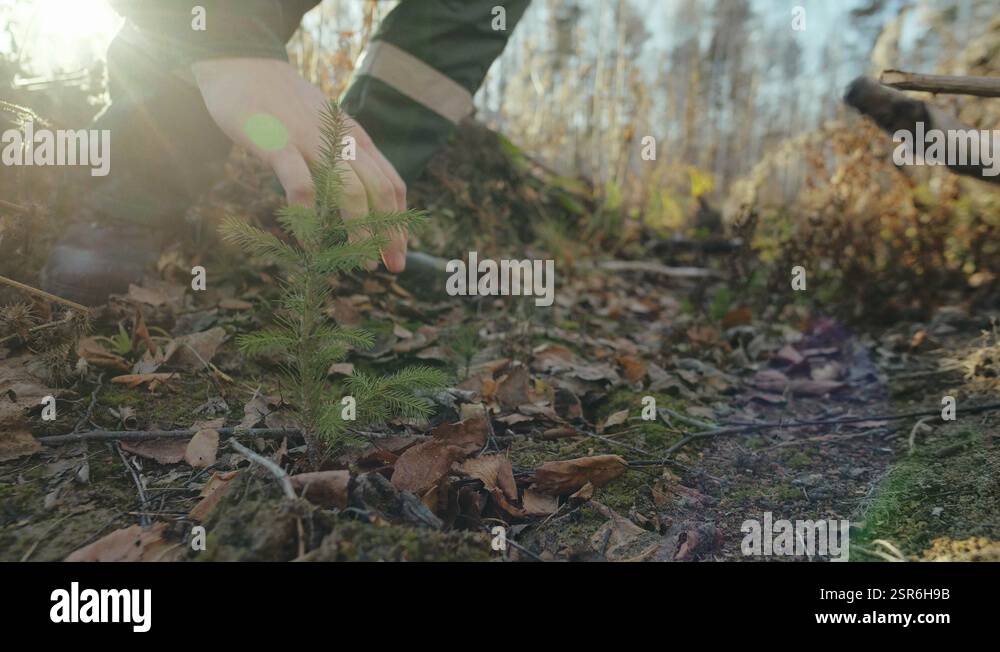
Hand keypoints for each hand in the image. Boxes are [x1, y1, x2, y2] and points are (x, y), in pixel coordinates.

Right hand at [191, 57, 407, 271]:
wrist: (242, 66)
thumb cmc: (284, 104)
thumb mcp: (328, 127)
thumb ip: (344, 156)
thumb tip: (360, 199)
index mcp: (357, 139)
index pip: (393, 184)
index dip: (401, 222)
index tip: (399, 253)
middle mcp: (343, 141)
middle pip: (381, 192)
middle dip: (390, 234)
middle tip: (390, 267)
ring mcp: (312, 143)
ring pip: (351, 192)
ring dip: (361, 230)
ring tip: (362, 260)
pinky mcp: (279, 145)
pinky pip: (301, 185)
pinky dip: (308, 216)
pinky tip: (308, 240)